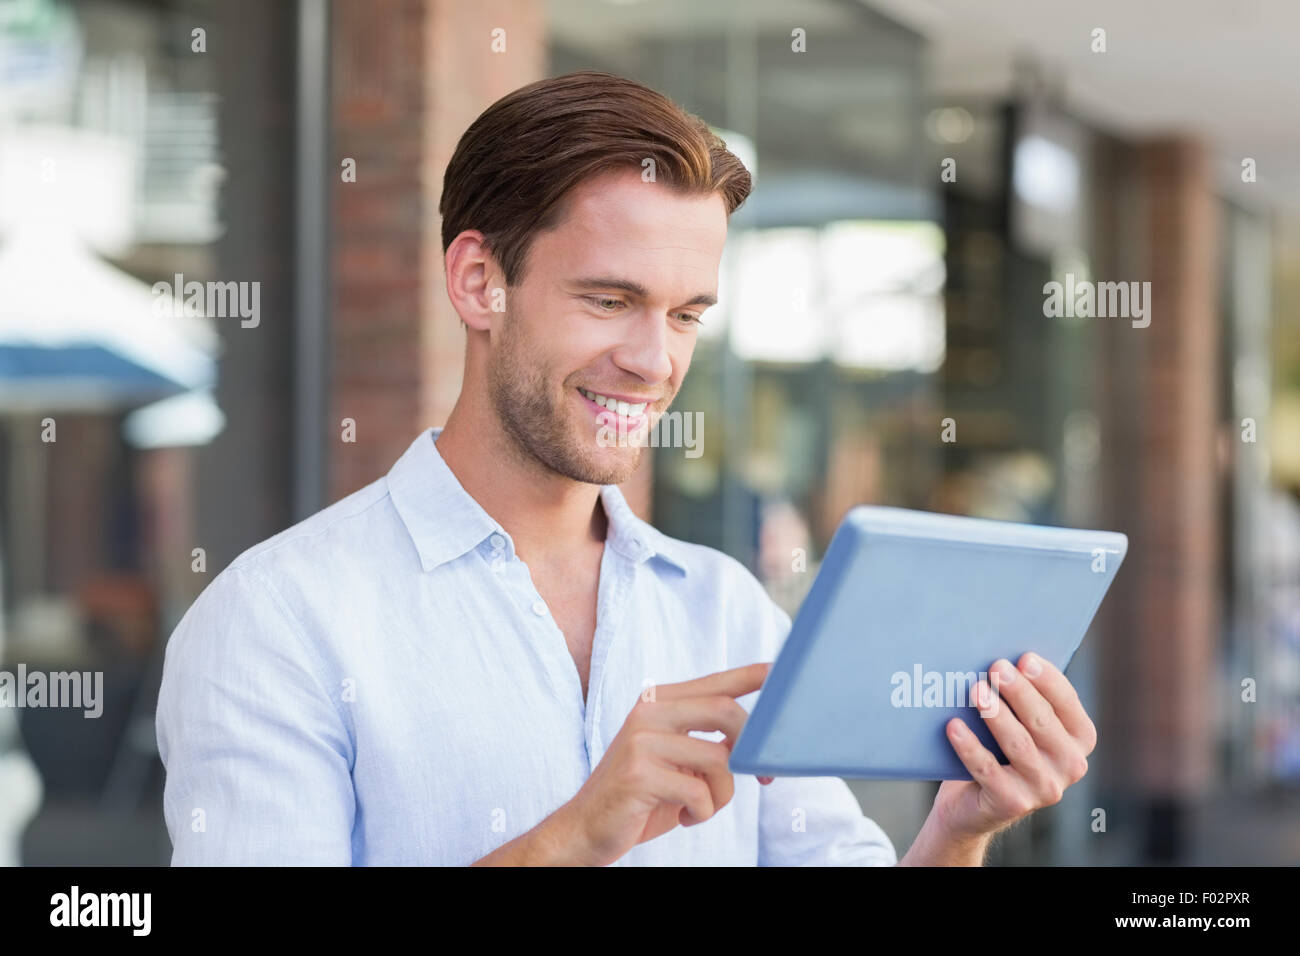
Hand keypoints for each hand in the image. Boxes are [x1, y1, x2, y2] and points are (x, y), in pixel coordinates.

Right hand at [557, 661, 770, 865]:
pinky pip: (699, 792)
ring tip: (703, 807)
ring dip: (723, 794)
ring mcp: (642, 740)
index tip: (779, 669)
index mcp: (659, 703)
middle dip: (752, 749)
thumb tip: (757, 738)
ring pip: (719, 759)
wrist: (586, 827)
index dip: (750, 676)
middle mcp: (649, 712)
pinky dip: (703, 812)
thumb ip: (707, 740)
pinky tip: (686, 817)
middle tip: (761, 777)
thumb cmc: (641, 795)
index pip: (715, 683)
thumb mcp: (676, 759)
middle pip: (726, 712)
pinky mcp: (638, 773)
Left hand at [934, 652, 1095, 842]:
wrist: (973, 803)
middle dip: (1019, 692)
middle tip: (996, 668)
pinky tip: (953, 726)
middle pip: (1042, 722)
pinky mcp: (1012, 803)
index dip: (1047, 680)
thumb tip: (1004, 659)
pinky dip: (969, 746)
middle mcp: (1071, 766)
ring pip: (1019, 745)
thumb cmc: (999, 749)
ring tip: (976, 691)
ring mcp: (1044, 788)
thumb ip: (1024, 698)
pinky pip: (988, 770)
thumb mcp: (1020, 724)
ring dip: (996, 715)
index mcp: (1079, 740)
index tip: (1024, 658)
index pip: (1067, 704)